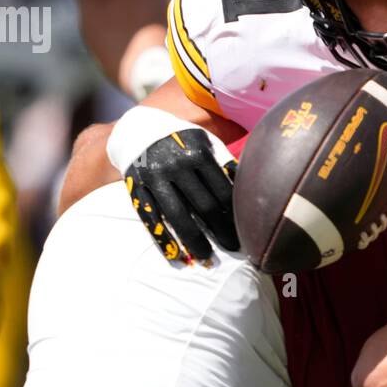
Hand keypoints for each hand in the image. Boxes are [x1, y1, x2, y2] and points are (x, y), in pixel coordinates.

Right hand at [124, 129, 238, 262]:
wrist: (138, 129)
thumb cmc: (182, 141)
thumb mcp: (205, 143)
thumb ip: (224, 164)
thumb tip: (249, 188)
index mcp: (199, 153)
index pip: (223, 191)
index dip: (236, 214)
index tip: (246, 231)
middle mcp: (176, 165)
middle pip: (204, 206)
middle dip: (221, 230)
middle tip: (233, 249)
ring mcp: (155, 177)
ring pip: (177, 215)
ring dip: (194, 240)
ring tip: (206, 257)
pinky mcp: (136, 187)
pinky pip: (150, 217)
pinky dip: (162, 239)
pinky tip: (175, 255)